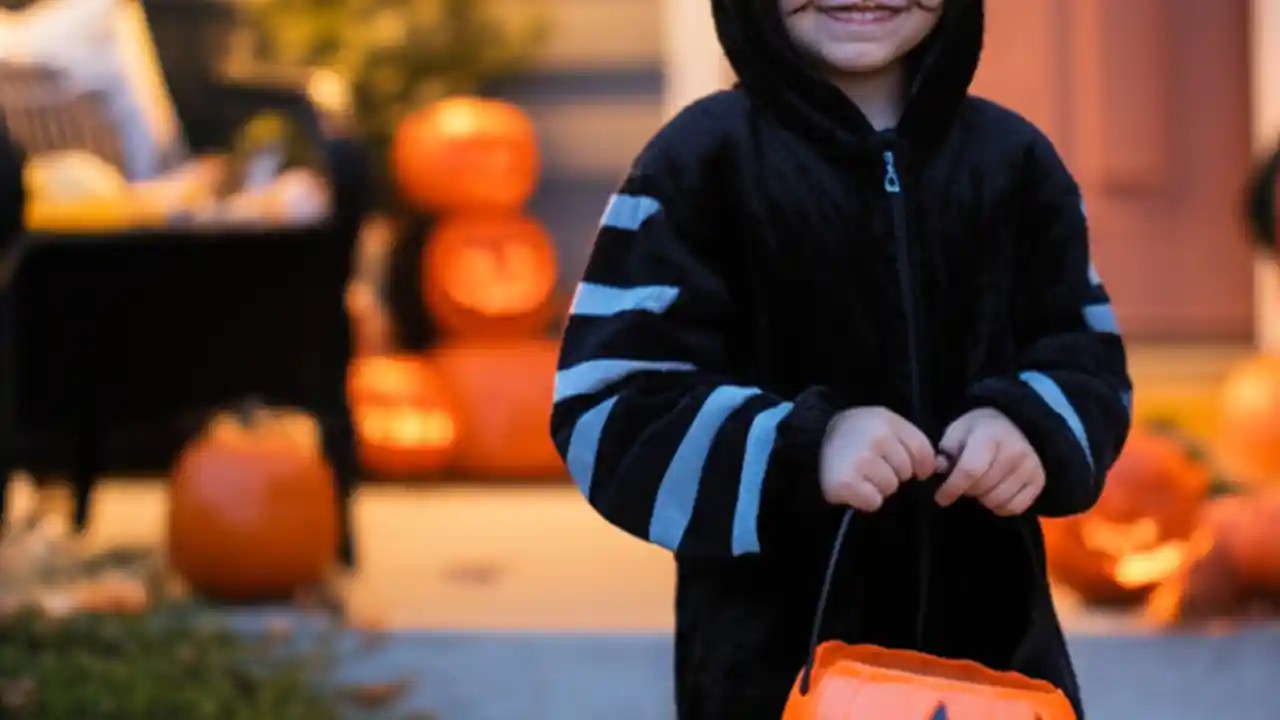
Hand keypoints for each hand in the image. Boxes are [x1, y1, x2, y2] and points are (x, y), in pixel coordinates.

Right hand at [820, 407, 936, 512]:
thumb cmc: (856, 435)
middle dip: (894, 472)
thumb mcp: (884, 424)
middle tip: (873, 464)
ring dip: (879, 486)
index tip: (910, 467)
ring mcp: (859, 461)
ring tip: (862, 474)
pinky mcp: (845, 483)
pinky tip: (854, 487)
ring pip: (890, 487)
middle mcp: (874, 438)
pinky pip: (874, 502)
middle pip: (906, 471)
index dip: (921, 465)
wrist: (813, 441)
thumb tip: (931, 471)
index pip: (922, 452)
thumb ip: (909, 441)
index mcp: (886, 421)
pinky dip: (866, 500)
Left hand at [935, 408, 1044, 515]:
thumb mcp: (955, 434)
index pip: (970, 470)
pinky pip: (1014, 508)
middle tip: (963, 483)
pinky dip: (999, 507)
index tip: (940, 497)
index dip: (952, 488)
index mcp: (990, 435)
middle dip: (966, 490)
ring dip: (982, 499)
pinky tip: (993, 494)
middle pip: (982, 488)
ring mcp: (1030, 466)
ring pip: (997, 501)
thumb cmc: (976, 432)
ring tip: (979, 486)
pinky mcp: (1039, 481)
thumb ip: (946, 453)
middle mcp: (1015, 450)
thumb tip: (939, 470)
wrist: (1009, 427)